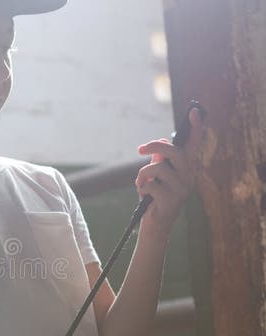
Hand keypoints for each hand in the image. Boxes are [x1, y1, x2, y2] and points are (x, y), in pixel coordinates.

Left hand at [135, 104, 204, 234]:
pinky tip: (143, 195)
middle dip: (155, 147)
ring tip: (139, 183)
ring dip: (143, 174)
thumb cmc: (155, 196)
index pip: (194, 145)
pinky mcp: (172, 201)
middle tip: (140, 149)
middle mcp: (189, 177)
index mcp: (187, 168)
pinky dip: (142, 188)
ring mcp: (182, 189)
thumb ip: (160, 159)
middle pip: (175, 152)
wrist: (155, 224)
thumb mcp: (157, 175)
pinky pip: (151, 185)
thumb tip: (161, 143)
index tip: (194, 111)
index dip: (196, 128)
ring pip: (159, 169)